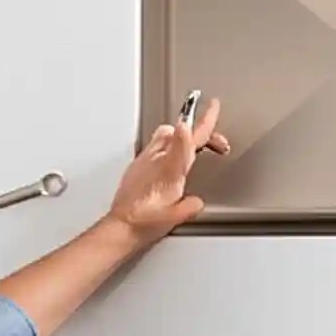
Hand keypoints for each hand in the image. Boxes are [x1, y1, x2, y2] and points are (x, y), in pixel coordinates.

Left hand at [106, 98, 226, 244]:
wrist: (120, 228)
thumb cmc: (144, 223)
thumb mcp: (176, 217)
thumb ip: (192, 205)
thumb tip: (196, 201)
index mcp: (170, 169)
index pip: (190, 138)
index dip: (203, 121)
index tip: (212, 107)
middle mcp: (156, 160)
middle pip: (179, 131)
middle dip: (201, 129)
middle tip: (216, 140)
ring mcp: (144, 160)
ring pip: (164, 133)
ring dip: (181, 134)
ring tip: (194, 142)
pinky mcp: (136, 166)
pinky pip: (154, 145)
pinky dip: (168, 144)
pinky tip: (171, 157)